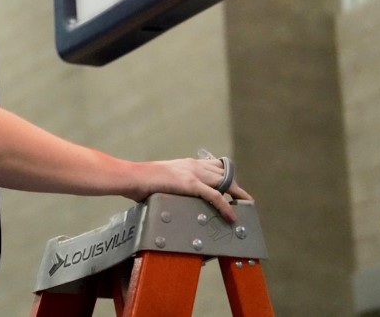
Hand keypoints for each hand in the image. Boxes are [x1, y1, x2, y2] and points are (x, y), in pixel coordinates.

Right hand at [130, 156, 252, 221]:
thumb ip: (177, 186)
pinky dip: (226, 207)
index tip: (234, 188)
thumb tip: (179, 198)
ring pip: (224, 183)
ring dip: (237, 195)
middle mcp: (194, 165)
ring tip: (246, 208)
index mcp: (188, 163)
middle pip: (225, 174)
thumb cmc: (144, 181)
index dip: (227, 177)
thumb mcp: (165, 179)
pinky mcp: (191, 184)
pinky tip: (232, 216)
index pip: (216, 166)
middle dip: (237, 188)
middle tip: (246, 201)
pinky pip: (215, 196)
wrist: (133, 177)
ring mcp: (193, 174)